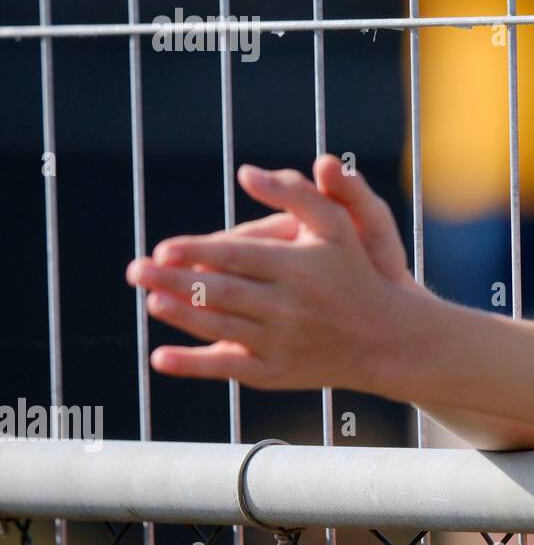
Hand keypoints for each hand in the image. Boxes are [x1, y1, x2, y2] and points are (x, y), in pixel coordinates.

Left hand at [125, 154, 433, 393]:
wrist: (385, 338)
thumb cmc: (355, 271)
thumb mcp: (338, 225)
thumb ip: (295, 194)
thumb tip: (245, 171)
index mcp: (299, 266)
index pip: (237, 256)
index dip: (197, 251)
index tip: (164, 248)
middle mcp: (288, 306)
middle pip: (220, 291)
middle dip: (174, 281)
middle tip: (136, 270)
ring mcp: (280, 342)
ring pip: (219, 327)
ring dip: (180, 314)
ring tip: (151, 298)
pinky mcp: (275, 373)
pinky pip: (227, 368)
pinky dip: (192, 365)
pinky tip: (160, 357)